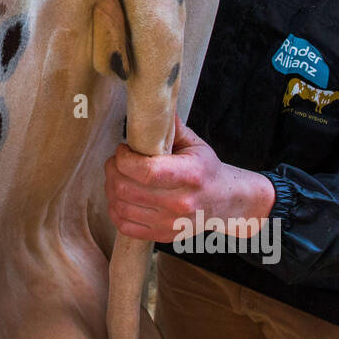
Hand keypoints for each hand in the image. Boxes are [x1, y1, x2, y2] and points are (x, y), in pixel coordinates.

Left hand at [103, 115, 275, 241]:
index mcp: (190, 176)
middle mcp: (180, 203)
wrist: (227, 203)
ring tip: (117, 176)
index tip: (123, 149)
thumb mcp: (196, 145)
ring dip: (110, 188)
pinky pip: (125, 226)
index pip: (147, 171)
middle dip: (113, 170)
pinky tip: (119, 197)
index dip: (124, 159)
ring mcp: (170, 223)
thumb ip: (172, 127)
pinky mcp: (162, 235)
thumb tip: (153, 103)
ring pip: (121, 207)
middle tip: (116, 161)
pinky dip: (115, 210)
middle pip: (127, 189)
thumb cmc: (207, 170)